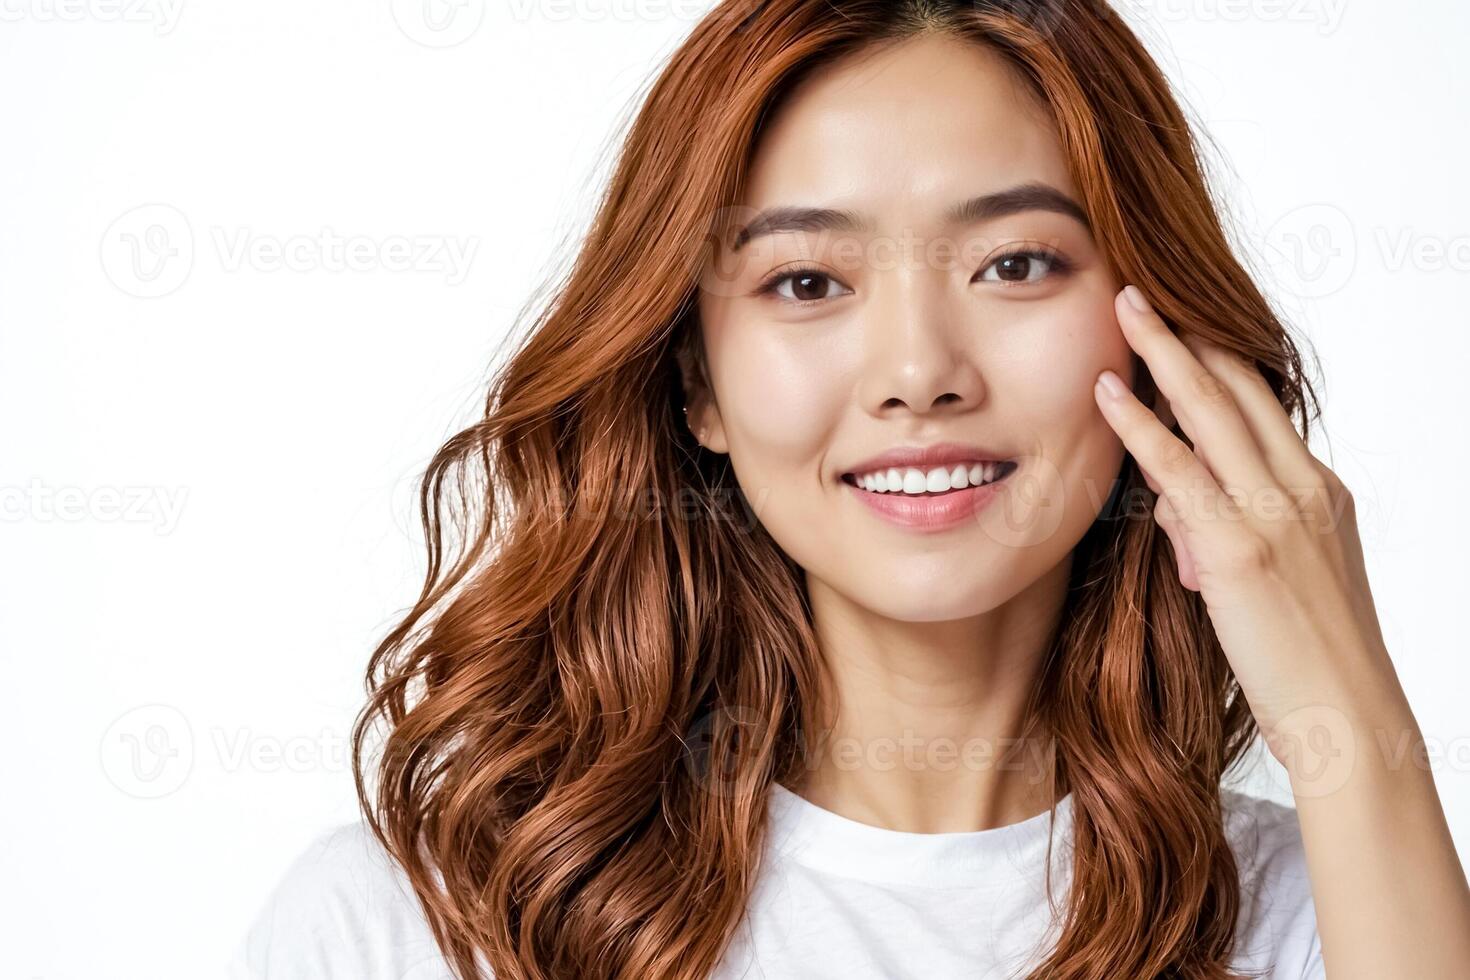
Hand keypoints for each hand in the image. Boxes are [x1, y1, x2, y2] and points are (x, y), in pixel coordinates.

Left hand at [1092, 284, 1411, 764]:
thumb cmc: (1308, 660)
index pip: (1262, 403)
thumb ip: (1217, 533)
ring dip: (1162, 351)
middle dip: (1188, 331)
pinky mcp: (1239, 547)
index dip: (1217, 355)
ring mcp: (1274, 512)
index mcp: (1318, 490)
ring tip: (1123, 305)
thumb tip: (1166, 508)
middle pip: (1240, 386)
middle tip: (1144, 288)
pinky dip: (1140, 424)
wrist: (1350, 720)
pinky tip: (1108, 392)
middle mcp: (1303, 487)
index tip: (1177, 321)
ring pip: (1212, 410)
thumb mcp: (1272, 580)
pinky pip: (1180, 469)